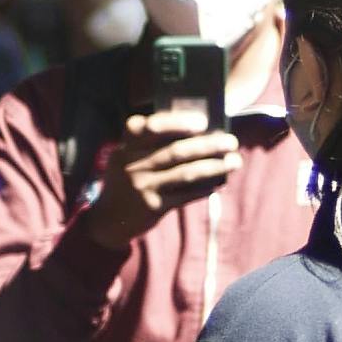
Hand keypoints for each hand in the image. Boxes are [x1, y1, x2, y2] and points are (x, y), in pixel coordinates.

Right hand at [82, 104, 238, 253]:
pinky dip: (205, 188)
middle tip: (231, 141)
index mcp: (126, 146)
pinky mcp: (153, 206)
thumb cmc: (126, 181)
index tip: (202, 121)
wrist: (107, 220)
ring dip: (214, 166)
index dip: (176, 122)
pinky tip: (220, 182)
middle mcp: (132, 164)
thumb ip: (150, 145)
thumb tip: (197, 132)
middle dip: (208, 144)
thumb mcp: (127, 158)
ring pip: (185, 172)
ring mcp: (143, 186)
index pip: (149, 127)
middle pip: (176, 150)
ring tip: (235, 161)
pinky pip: (186, 195)